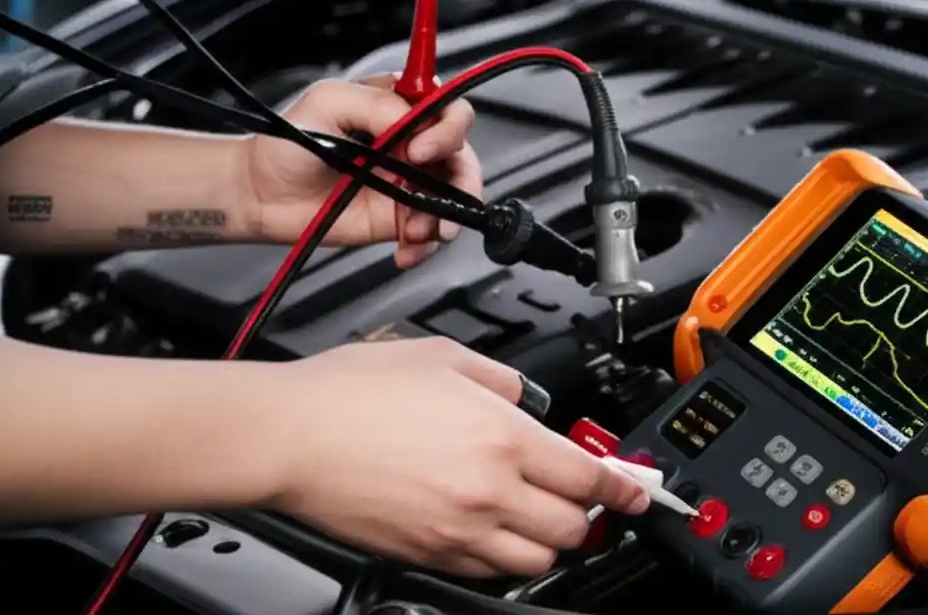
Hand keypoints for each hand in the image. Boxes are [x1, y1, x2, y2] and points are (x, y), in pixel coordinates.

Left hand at [241, 76, 479, 268]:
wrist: (262, 195)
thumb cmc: (286, 143)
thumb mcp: (328, 104)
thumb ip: (377, 105)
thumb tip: (416, 121)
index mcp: (398, 106)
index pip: (447, 108)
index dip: (447, 128)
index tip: (420, 148)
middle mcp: (411, 142)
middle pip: (462, 153)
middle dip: (462, 178)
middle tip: (432, 196)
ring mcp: (409, 182)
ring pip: (456, 196)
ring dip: (447, 216)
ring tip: (417, 231)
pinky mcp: (400, 218)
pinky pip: (431, 232)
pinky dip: (426, 244)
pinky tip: (406, 248)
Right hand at [266, 338, 650, 577]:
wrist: (289, 436)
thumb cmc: (352, 392)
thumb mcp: (443, 358)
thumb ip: (500, 379)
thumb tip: (523, 398)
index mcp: (502, 438)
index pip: (591, 477)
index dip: (625, 487)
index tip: (638, 492)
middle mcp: (488, 492)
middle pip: (573, 528)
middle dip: (588, 514)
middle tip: (580, 495)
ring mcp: (456, 531)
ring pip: (535, 558)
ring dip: (547, 538)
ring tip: (534, 514)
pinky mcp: (426, 554)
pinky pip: (487, 570)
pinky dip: (502, 556)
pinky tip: (489, 528)